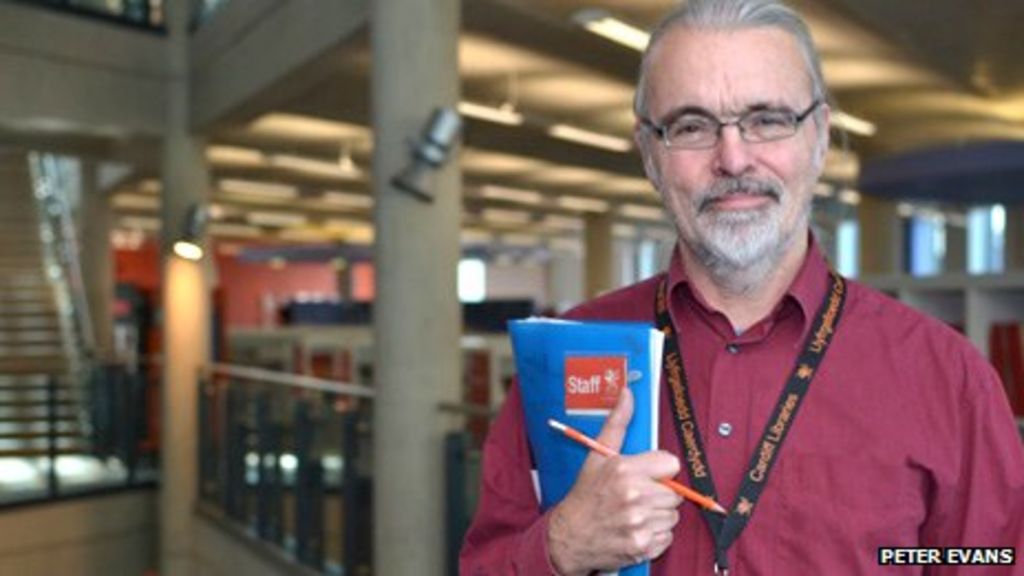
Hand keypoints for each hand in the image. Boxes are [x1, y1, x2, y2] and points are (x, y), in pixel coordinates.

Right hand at [547, 388, 682, 574]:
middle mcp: (634, 496)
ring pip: (672, 515)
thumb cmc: (586, 496)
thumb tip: (628, 394)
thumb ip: (617, 424)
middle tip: (639, 496)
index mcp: (624, 470)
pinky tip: (637, 529)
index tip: (649, 474)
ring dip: (658, 515)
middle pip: (675, 492)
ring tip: (636, 513)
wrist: (570, 536)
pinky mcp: (642, 546)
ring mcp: (639, 523)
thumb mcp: (598, 457)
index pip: (671, 464)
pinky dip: (655, 536)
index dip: (661, 470)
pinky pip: (667, 537)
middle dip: (660, 494)